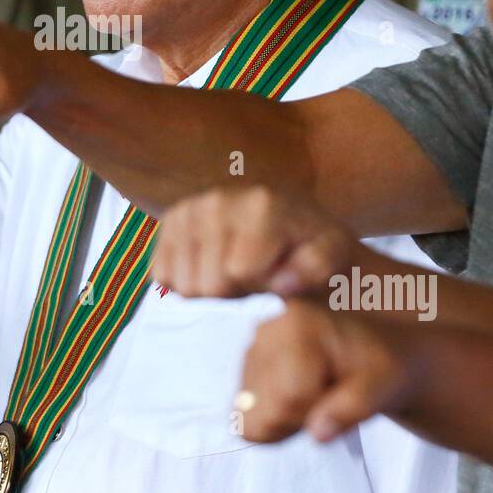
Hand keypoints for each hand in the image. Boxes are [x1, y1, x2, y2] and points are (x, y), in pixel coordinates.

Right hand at [150, 185, 361, 298]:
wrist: (288, 220)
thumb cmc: (311, 243)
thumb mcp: (332, 253)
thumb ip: (314, 267)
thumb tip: (281, 282)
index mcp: (260, 205)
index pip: (236, 273)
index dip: (257, 289)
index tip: (274, 279)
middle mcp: (218, 199)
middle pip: (206, 283)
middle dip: (232, 293)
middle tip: (253, 281)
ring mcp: (190, 208)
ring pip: (182, 283)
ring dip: (209, 289)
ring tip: (234, 274)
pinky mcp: (172, 219)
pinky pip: (161, 274)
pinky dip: (184, 282)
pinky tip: (210, 270)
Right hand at [237, 301, 411, 442]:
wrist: (381, 349)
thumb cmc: (382, 366)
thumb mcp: (381, 389)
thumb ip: (350, 410)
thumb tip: (318, 433)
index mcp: (299, 326)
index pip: (287, 399)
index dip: (311, 417)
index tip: (337, 404)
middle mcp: (267, 329)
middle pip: (260, 409)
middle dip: (293, 418)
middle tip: (328, 400)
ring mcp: (253, 345)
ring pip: (247, 412)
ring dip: (283, 415)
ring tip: (317, 394)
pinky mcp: (249, 360)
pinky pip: (245, 408)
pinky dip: (273, 410)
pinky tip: (301, 393)